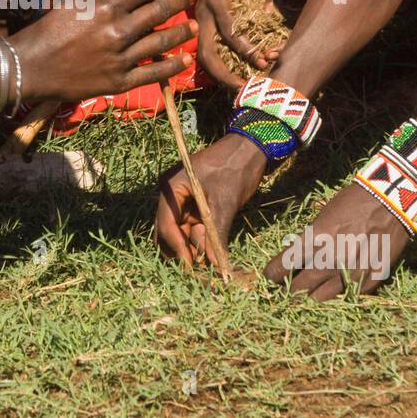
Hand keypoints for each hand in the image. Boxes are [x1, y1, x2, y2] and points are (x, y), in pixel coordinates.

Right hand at [11, 0, 196, 102]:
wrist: (31, 67)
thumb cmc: (50, 29)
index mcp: (105, 6)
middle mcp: (116, 30)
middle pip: (159, 11)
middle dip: (178, 1)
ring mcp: (120, 57)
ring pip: (162, 41)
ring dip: (182, 32)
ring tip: (193, 26)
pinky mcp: (120, 81)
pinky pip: (154, 72)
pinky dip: (173, 65)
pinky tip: (186, 59)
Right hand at [156, 134, 266, 267]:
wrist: (250, 149)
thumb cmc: (234, 170)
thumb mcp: (224, 203)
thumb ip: (216, 234)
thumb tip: (217, 264)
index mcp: (171, 188)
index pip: (166, 223)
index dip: (176, 246)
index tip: (189, 265)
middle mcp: (172, 194)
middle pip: (168, 229)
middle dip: (182, 249)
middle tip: (197, 268)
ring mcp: (183, 199)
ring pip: (182, 231)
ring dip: (193, 246)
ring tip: (209, 260)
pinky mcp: (196, 204)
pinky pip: (193, 226)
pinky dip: (201, 238)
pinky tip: (212, 251)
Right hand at [195, 0, 285, 90]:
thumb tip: (271, 13)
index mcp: (216, 0)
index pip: (229, 32)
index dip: (246, 49)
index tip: (262, 61)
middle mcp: (202, 15)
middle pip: (206, 54)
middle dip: (224, 75)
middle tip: (244, 88)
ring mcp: (196, 26)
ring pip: (201, 59)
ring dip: (218, 77)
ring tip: (238, 89)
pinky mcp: (197, 32)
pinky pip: (204, 56)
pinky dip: (217, 70)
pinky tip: (232, 79)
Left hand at [262, 182, 409, 299]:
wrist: (391, 200)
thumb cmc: (353, 203)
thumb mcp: (324, 217)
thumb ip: (311, 241)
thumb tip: (298, 259)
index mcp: (314, 241)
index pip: (282, 267)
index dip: (273, 274)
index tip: (272, 275)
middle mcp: (330, 260)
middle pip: (299, 287)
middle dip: (291, 288)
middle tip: (290, 286)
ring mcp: (351, 273)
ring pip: (322, 298)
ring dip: (314, 294)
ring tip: (312, 290)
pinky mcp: (371, 279)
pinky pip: (349, 295)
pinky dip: (342, 291)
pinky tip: (339, 284)